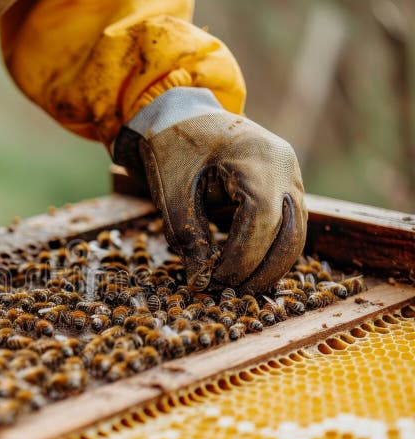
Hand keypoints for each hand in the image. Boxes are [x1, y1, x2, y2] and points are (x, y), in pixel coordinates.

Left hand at [113, 87, 306, 293]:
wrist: (182, 113)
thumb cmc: (173, 147)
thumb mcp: (171, 193)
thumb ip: (187, 236)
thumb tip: (201, 281)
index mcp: (257, 158)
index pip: (263, 220)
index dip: (243, 257)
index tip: (216, 279)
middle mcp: (284, 165)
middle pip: (292, 232)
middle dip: (264, 270)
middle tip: (231, 294)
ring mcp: (291, 174)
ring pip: (297, 232)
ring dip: (272, 265)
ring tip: (238, 287)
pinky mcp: (287, 184)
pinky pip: (290, 224)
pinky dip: (272, 249)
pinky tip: (246, 269)